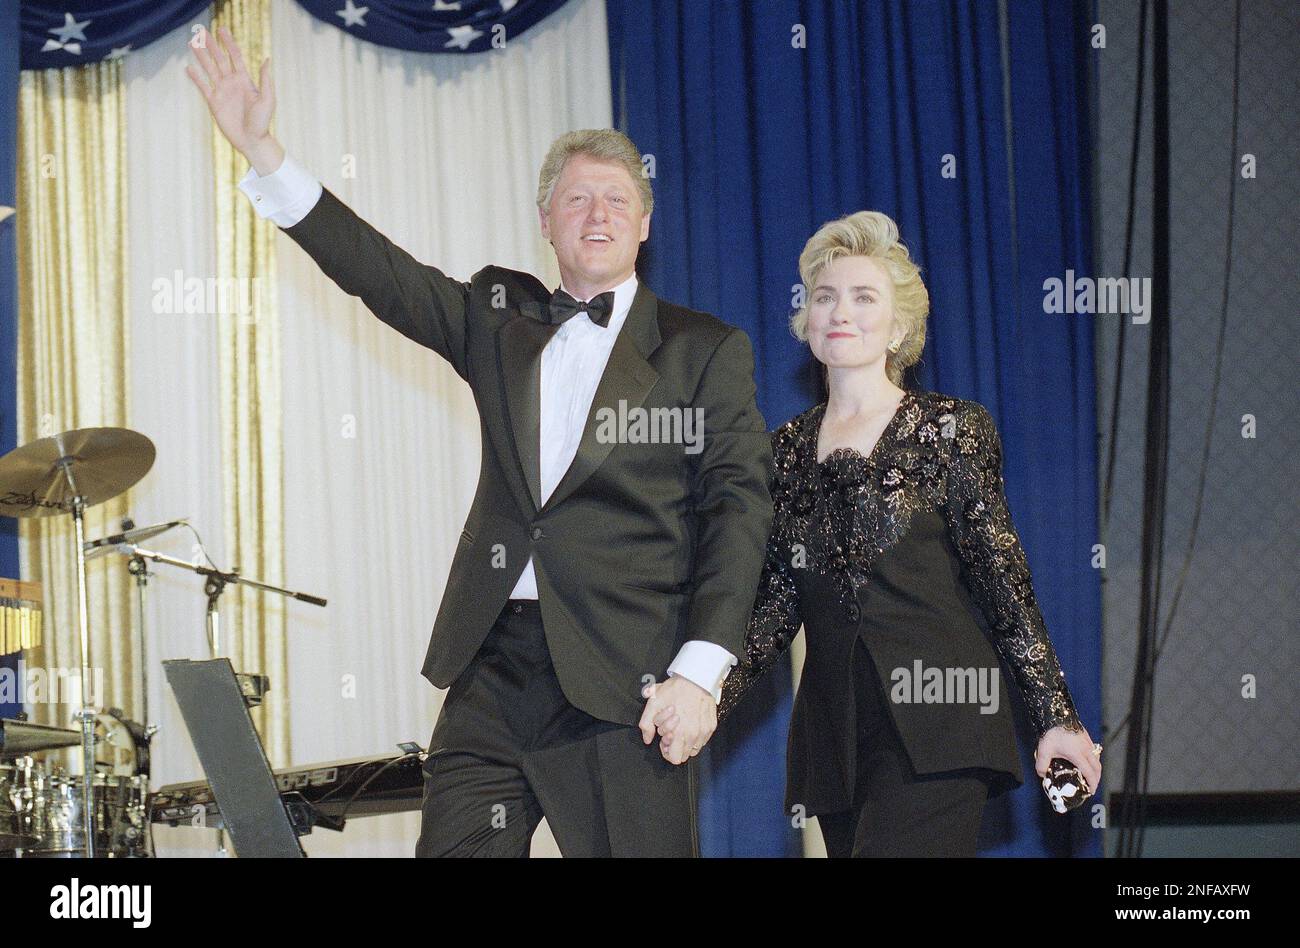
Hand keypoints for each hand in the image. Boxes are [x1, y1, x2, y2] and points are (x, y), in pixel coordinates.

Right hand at [186, 24, 280, 170]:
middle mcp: (232, 83)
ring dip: (201, 57)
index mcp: (245, 80)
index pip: (235, 56)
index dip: (228, 43)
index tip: (222, 29)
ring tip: (192, 43)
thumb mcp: (267, 100)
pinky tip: (189, 68)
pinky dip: (196, 78)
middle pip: (219, 59)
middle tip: (202, 31)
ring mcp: (222, 92)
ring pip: (209, 69)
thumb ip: (265, 80)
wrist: (252, 140)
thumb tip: (267, 59)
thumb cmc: (262, 122)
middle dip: (211, 45)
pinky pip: (203, 87)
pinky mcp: (213, 103)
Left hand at [638, 676, 716, 765]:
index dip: (666, 750)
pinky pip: (702, 740)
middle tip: (672, 732)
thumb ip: (646, 725)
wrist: (696, 678)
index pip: (674, 759)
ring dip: (686, 742)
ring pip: (694, 749)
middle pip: (684, 756)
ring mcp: (704, 732)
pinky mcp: (711, 726)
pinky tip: (690, 722)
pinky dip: (696, 735)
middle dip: (676, 746)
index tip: (665, 739)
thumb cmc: (676, 690)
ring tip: (682, 726)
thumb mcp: (653, 704)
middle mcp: (694, 735)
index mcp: (679, 733)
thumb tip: (647, 739)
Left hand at [1035, 724, 1101, 793]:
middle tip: (1092, 785)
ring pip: (1097, 758)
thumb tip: (1042, 775)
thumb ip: (1042, 765)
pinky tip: (1086, 759)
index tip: (1091, 791)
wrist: (1055, 713)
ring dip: (1096, 768)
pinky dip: (1093, 758)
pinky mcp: (1086, 736)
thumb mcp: (1043, 750)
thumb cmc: (1051, 731)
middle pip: (1097, 767)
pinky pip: (1093, 750)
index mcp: (1077, 755)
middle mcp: (1085, 749)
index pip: (1089, 773)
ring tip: (1090, 774)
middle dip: (1097, 778)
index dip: (1092, 784)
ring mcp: (1087, 742)